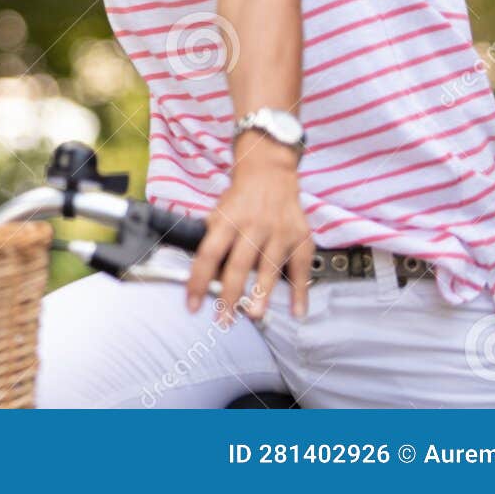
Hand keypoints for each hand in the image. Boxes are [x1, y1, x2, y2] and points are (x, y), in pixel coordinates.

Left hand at [185, 131, 312, 322]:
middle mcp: (253, 226)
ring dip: (262, 294)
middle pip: (239, 265)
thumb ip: (212, 240)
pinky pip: (301, 268)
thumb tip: (202, 277)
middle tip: (223, 320)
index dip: (198, 281)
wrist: (270, 173)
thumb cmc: (239, 199)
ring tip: (254, 315)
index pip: (208, 255)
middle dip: (230, 296)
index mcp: (227, 220)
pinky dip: (301, 290)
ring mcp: (279, 232)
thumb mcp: (217, 212)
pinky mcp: (301, 237)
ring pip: (269, 267)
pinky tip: (298, 311)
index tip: (192, 305)